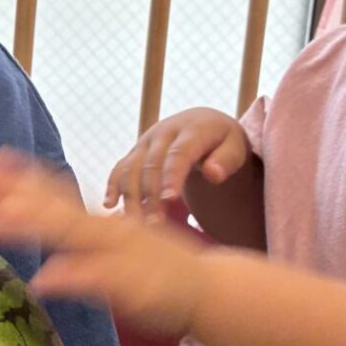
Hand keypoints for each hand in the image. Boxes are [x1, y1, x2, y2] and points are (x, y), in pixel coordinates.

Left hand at [0, 151, 206, 335]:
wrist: (208, 288)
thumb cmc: (154, 266)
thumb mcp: (110, 239)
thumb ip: (74, 225)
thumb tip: (32, 213)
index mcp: (97, 220)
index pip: (52, 190)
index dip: (16, 179)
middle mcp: (103, 228)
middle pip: (49, 206)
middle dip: (8, 199)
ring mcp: (117, 254)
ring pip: (68, 234)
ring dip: (31, 226)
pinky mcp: (130, 285)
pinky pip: (96, 280)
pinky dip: (69, 277)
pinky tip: (42, 281)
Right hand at [105, 108, 249, 220]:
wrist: (202, 122)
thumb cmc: (222, 141)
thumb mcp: (235, 146)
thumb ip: (226, 160)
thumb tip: (213, 174)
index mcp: (192, 129)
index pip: (179, 153)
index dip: (172, 175)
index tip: (169, 199)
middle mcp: (164, 132)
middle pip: (151, 164)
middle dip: (150, 194)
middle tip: (154, 223)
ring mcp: (146, 141)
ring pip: (132, 167)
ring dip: (131, 195)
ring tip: (136, 224)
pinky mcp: (135, 151)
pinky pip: (120, 167)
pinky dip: (113, 186)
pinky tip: (110, 206)